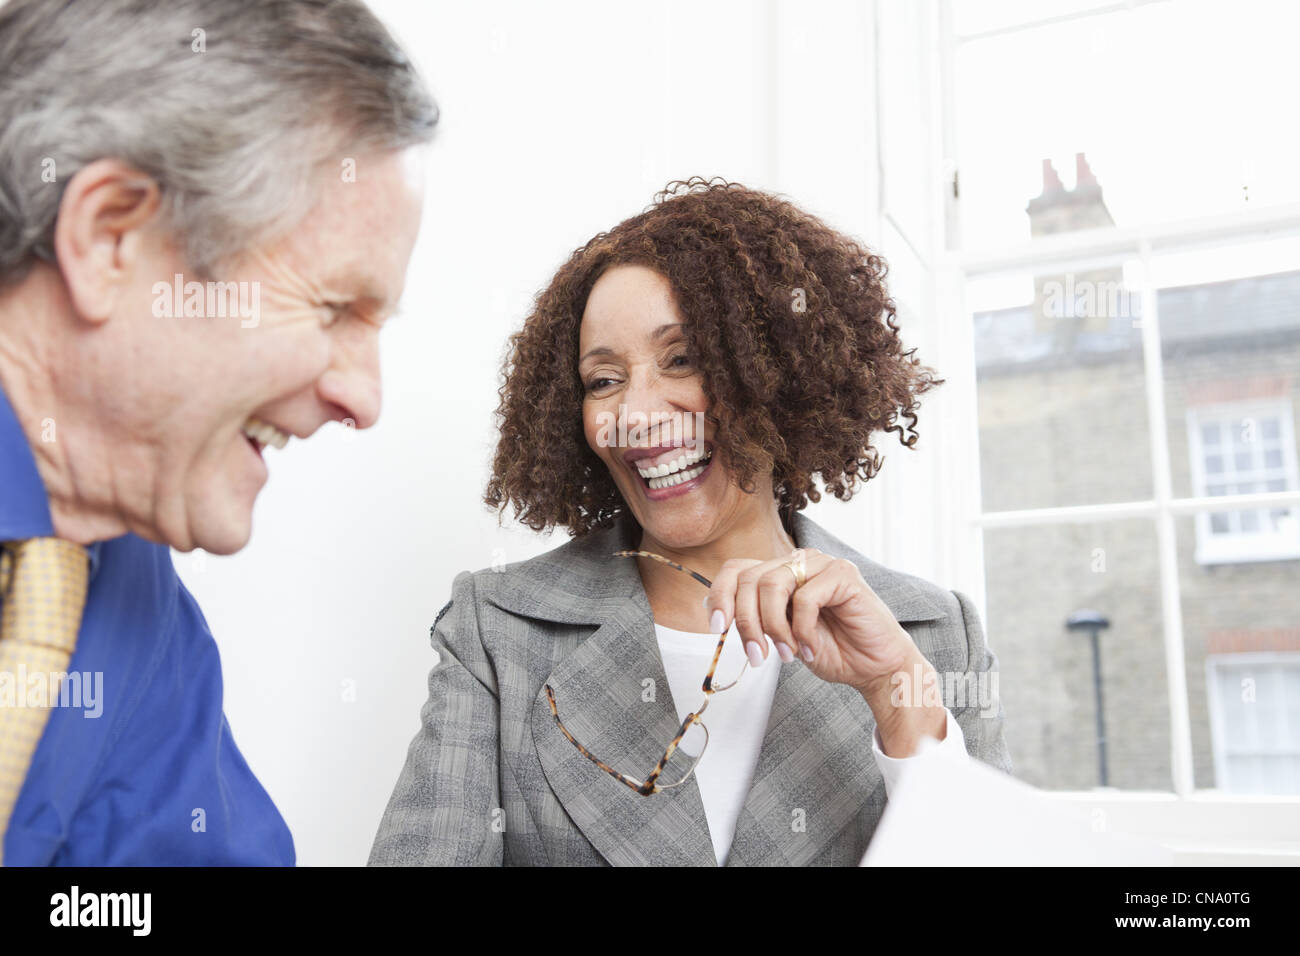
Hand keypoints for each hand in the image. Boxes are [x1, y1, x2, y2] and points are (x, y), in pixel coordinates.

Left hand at [705, 548, 917, 696]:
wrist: (874, 667)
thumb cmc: (831, 649)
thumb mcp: (780, 636)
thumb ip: (755, 618)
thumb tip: (712, 611)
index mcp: (780, 573)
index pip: (736, 569)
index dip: (719, 595)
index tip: (716, 627)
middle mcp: (798, 562)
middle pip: (750, 579)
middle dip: (746, 622)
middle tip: (756, 655)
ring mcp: (821, 564)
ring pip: (772, 585)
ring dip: (774, 627)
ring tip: (786, 654)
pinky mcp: (843, 574)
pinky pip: (805, 598)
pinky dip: (802, 630)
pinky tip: (811, 648)